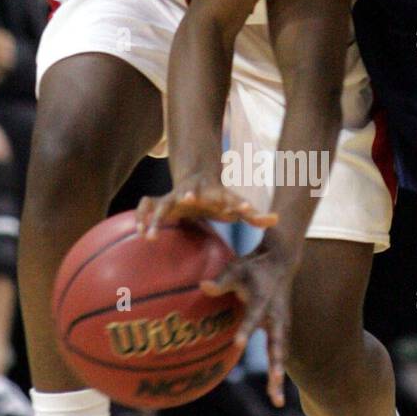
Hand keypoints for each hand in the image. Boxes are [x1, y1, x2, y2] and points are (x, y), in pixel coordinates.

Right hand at [135, 175, 277, 237]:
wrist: (196, 179)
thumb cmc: (219, 199)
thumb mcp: (236, 206)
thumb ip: (255, 215)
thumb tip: (277, 220)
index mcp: (216, 194)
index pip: (229, 196)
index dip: (236, 203)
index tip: (241, 208)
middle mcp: (195, 192)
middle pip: (193, 191)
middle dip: (191, 193)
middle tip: (189, 197)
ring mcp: (176, 196)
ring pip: (164, 202)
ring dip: (158, 215)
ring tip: (150, 235)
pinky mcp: (162, 202)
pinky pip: (146, 206)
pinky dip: (141, 217)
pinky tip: (139, 234)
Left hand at [201, 246, 294, 406]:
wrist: (282, 261)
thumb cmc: (254, 266)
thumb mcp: (237, 268)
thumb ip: (222, 280)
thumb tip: (203, 286)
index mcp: (264, 300)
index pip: (253, 317)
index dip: (246, 329)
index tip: (238, 344)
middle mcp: (276, 316)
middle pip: (277, 344)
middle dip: (276, 365)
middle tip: (274, 383)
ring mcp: (282, 324)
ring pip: (281, 354)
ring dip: (278, 377)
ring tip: (276, 401)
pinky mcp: (282, 330)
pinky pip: (280, 353)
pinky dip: (278, 372)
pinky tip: (273, 392)